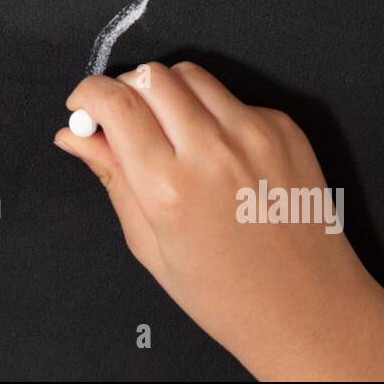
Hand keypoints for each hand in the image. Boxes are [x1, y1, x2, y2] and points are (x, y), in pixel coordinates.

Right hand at [55, 61, 383, 380]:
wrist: (308, 308)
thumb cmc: (226, 293)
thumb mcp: (150, 246)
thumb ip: (113, 178)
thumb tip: (74, 135)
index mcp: (169, 187)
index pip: (115, 102)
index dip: (88, 94)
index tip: (83, 107)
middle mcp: (212, 151)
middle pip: (150, 76)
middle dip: (126, 90)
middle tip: (124, 123)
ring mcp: (254, 134)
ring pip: (190, 75)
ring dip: (167, 93)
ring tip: (170, 135)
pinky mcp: (284, 127)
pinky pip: (231, 98)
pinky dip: (211, 113)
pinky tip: (217, 155)